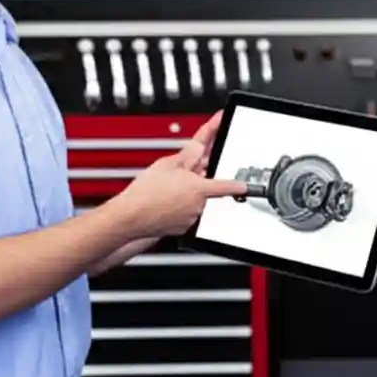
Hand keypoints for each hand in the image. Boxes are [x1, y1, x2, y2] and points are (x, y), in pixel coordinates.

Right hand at [115, 123, 245, 238]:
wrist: (131, 216)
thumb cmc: (146, 192)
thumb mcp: (167, 164)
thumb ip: (189, 154)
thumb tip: (201, 148)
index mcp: (199, 188)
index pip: (226, 185)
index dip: (237, 184)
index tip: (245, 185)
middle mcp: (198, 205)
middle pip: (204, 188)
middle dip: (195, 179)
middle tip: (178, 175)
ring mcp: (190, 217)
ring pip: (194, 200)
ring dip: (185, 193)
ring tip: (165, 189)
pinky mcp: (182, 227)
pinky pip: (185, 213)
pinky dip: (178, 206)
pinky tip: (164, 201)